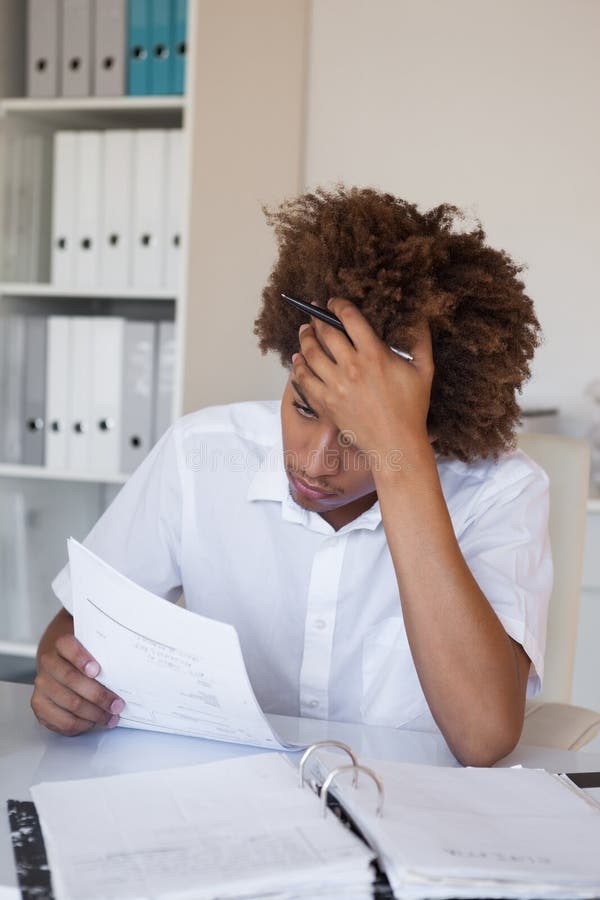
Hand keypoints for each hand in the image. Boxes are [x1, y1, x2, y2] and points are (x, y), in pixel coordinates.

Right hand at [31, 631, 123, 735]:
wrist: (58, 658)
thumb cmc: (82, 654)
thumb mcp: (92, 645)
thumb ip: (104, 651)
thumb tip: (131, 663)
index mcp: (61, 644)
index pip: (68, 647)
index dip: (81, 658)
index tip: (97, 670)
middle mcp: (49, 663)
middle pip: (72, 680)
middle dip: (98, 695)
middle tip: (117, 704)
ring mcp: (42, 684)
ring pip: (69, 703)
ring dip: (93, 714)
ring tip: (110, 717)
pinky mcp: (39, 704)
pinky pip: (60, 720)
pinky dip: (80, 724)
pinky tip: (93, 722)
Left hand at [292, 297, 433, 454]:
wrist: (396, 444)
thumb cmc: (412, 409)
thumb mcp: (424, 371)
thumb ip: (420, 341)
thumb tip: (419, 318)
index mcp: (374, 354)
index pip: (349, 318)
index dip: (338, 305)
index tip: (333, 302)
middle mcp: (351, 367)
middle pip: (326, 333)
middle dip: (316, 318)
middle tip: (313, 313)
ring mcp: (335, 386)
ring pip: (310, 354)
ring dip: (304, 339)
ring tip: (304, 331)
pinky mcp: (326, 403)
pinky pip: (304, 380)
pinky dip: (298, 367)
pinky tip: (297, 360)